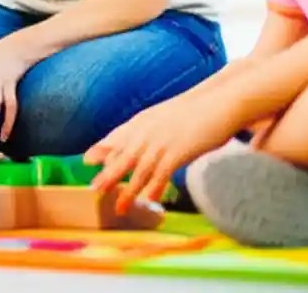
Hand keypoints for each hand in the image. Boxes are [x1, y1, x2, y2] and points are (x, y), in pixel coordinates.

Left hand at [85, 92, 243, 212]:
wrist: (221, 101)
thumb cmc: (197, 109)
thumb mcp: (166, 116)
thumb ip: (151, 128)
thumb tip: (142, 142)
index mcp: (144, 121)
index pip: (117, 136)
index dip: (102, 149)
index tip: (87, 161)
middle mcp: (148, 131)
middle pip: (122, 156)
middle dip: (108, 175)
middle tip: (93, 190)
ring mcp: (162, 142)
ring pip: (139, 170)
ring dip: (128, 191)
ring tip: (118, 207)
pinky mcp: (178, 151)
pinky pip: (162, 173)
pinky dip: (154, 188)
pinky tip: (147, 201)